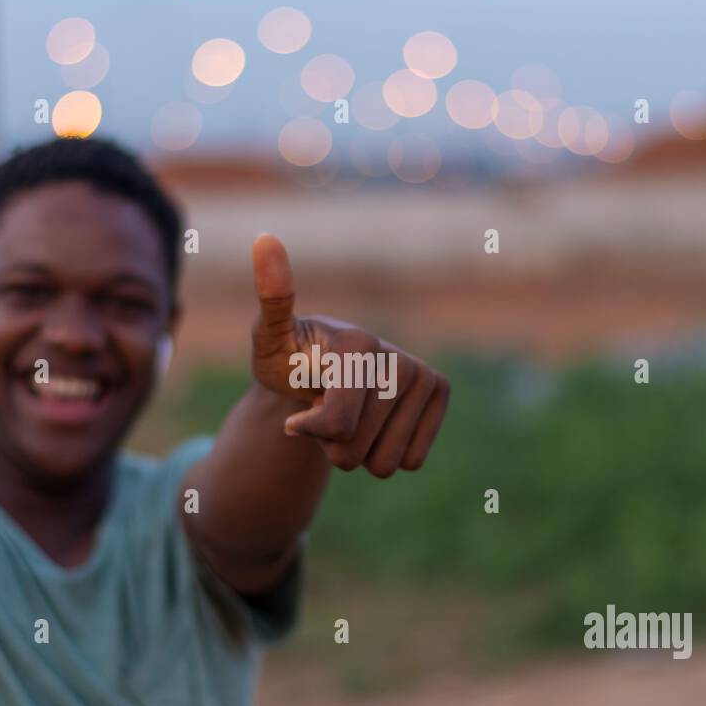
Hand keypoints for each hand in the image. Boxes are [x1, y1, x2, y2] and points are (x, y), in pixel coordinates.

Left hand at [250, 233, 449, 476]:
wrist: (323, 370)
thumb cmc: (290, 357)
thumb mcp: (269, 338)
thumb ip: (271, 300)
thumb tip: (265, 239)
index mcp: (360, 343)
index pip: (335, 426)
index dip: (308, 430)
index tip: (300, 403)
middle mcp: (401, 356)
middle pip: (355, 451)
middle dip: (331, 444)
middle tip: (326, 408)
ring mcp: (425, 375)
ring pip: (383, 465)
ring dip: (358, 453)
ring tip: (349, 415)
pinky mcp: (440, 394)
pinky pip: (411, 463)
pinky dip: (385, 452)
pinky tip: (375, 424)